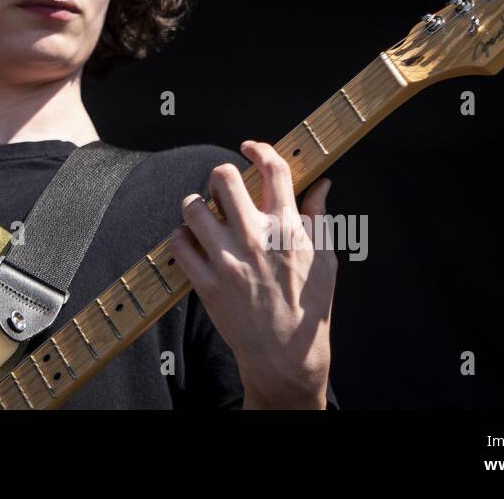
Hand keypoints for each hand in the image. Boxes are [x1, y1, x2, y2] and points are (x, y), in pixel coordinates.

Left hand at [170, 140, 337, 408]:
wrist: (287, 356)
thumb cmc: (309, 306)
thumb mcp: (325, 258)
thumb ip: (319, 216)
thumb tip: (322, 183)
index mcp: (288, 228)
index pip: (273, 169)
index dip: (259, 149)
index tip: (249, 148)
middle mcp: (255, 239)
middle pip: (223, 178)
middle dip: (222, 175)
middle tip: (223, 188)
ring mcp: (227, 261)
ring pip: (193, 207)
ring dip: (197, 205)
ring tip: (205, 215)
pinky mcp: (205, 283)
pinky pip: (177, 243)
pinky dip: (181, 238)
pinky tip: (193, 242)